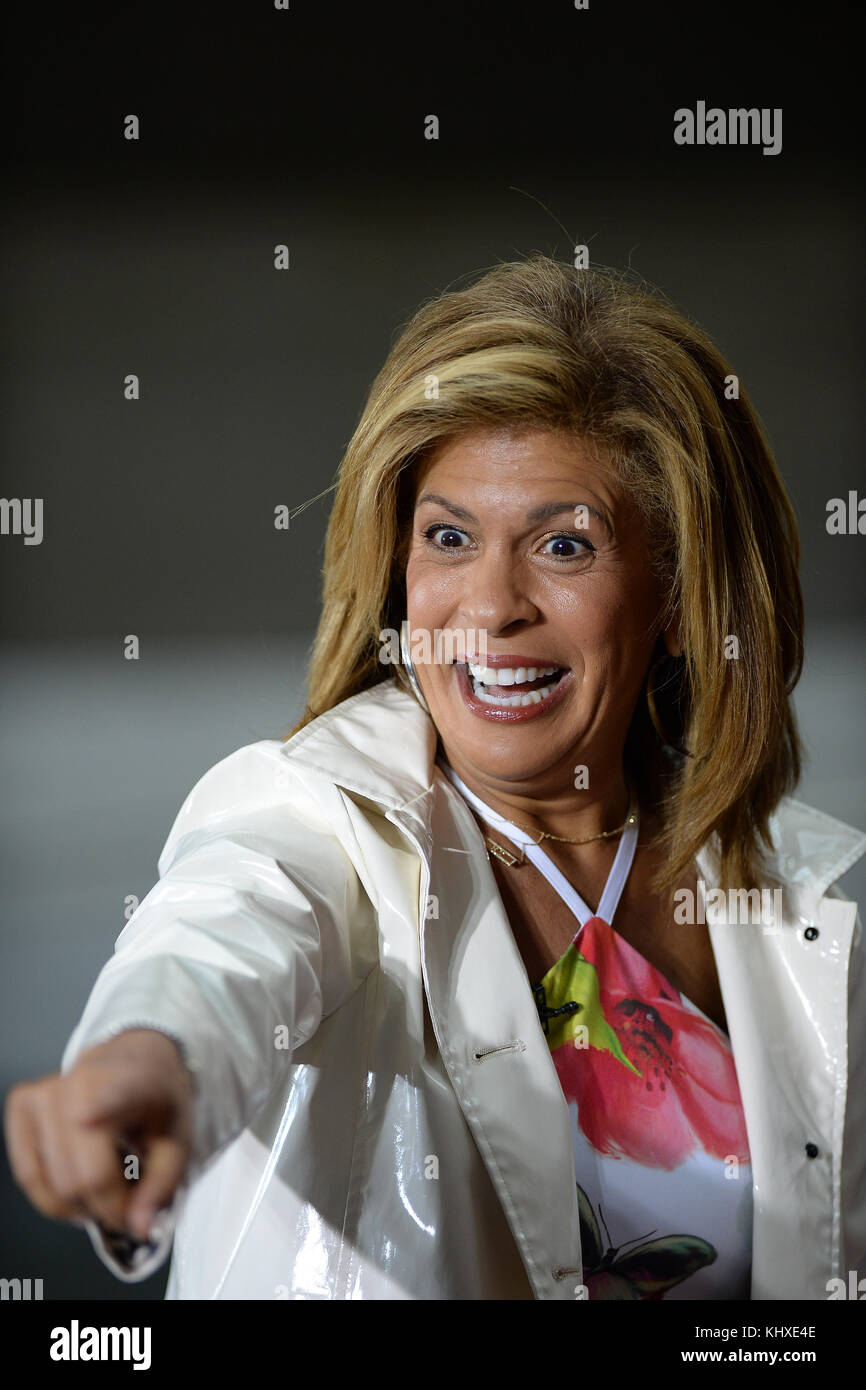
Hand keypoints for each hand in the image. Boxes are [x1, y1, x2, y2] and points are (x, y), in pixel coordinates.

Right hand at [4, 1028, 192, 1241]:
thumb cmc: (156, 1100)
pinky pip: (27, 1173)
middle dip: (107, 1207)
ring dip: (79, 1206)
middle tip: (126, 1206)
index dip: (101, 1108)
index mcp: (131, 1082)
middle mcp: (81, 1081)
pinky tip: (75, 1190)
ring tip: (104, 1194)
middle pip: (82, 1175)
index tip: (88, 1118)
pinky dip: (51, 1197)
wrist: (135, 1060)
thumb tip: (139, 1227)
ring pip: (52, 1181)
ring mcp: (46, 1091)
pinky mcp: (22, 1103)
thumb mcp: (178, 1139)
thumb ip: (161, 1186)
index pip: (112, 1096)